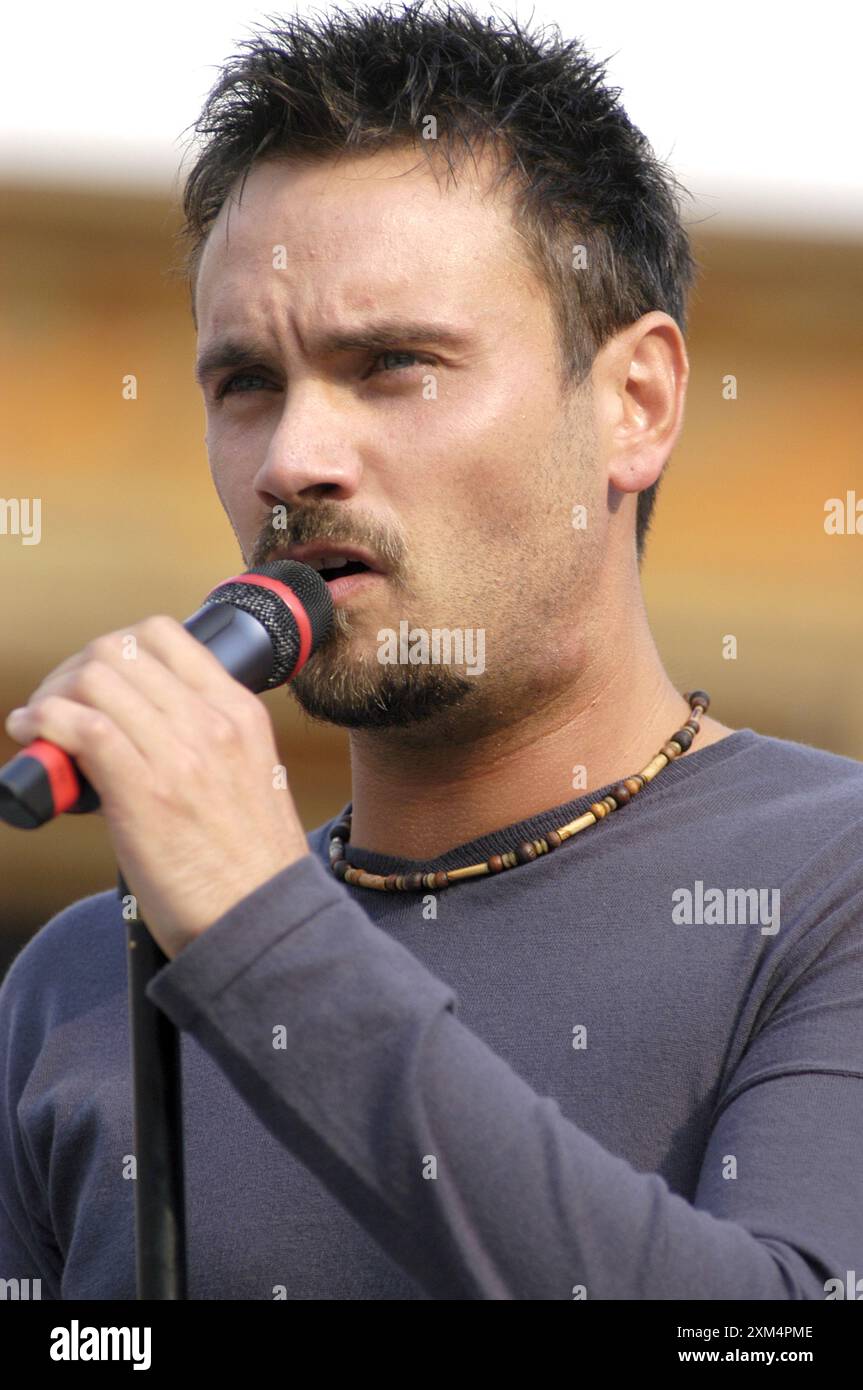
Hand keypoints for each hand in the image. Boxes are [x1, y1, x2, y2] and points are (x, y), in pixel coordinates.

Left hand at [4, 616, 309, 958]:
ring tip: (40, 725)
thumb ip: (209, 741)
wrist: (263, 922)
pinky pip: (82, 727)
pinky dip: (44, 721)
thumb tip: (139, 728)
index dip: (115, 649)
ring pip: (95, 680)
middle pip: (119, 651)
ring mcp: (180, 755)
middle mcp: (212, 723)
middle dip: (73, 671)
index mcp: (240, 714)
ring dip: (51, 695)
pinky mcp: (144, 792)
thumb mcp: (250, 776)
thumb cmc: (250, 865)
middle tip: (58, 706)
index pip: (164, 636)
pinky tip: (33, 734)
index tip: (96, 683)